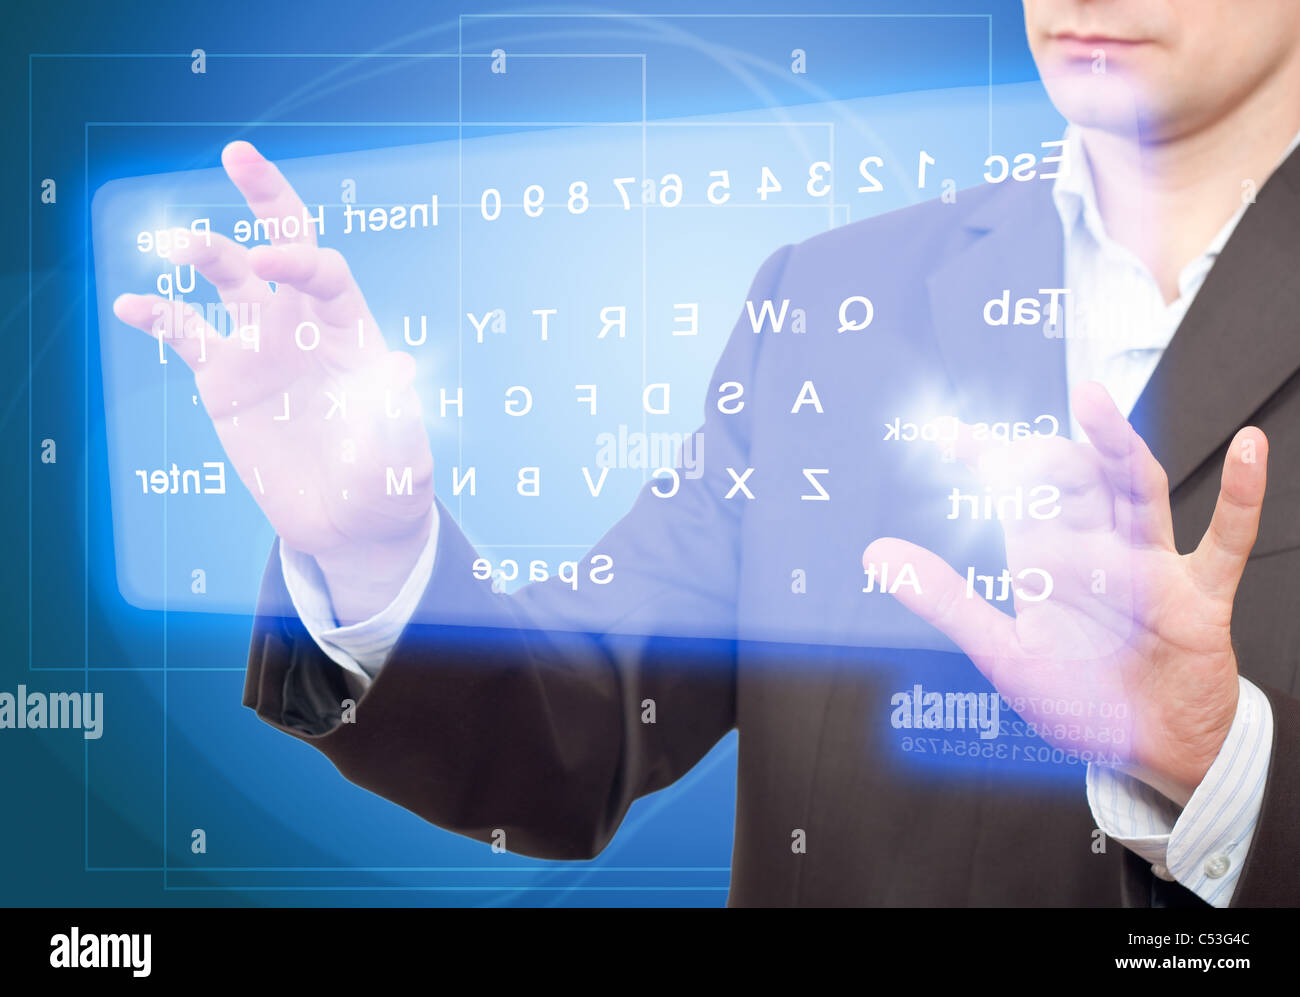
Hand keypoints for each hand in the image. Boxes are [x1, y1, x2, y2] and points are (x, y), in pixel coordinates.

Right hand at [113, 141, 433, 623]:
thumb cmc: (387, 483)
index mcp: (351, 330)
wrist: (348, 523)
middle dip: (267, 198)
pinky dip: (159, 315)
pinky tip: (132, 303)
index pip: (324, 272)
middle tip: (239, 155)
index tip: (267, 260)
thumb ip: (393, 415)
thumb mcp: (399, 458)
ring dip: (204, 254)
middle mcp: (305, 326)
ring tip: (177, 243)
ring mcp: (261, 348)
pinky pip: (185, 335)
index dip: (298, 257)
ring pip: (228, 282)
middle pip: (284, 246)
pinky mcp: (224, 380)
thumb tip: (395, 366)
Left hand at [865, 382, 1266, 804]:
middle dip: (1045, 459)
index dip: (987, 461)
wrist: (1147, 753)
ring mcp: (1152, 566)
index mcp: (1047, 561)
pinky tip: (1250, 447)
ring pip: (1136, 491)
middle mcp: (1097, 550)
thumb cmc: (1080, 701)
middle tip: (1014, 452)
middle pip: (1074, 482)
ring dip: (1117, 446)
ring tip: (1094, 404)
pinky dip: (1241, 495)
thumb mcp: (1003, 652)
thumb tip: (876, 553)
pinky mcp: (1199, 595)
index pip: (1016, 494)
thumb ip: (945, 600)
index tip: (953, 435)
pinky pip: (1225, 540)